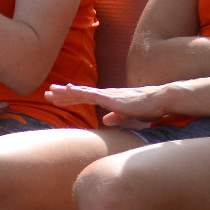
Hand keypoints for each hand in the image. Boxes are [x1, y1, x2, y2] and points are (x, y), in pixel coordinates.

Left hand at [45, 82, 169, 127]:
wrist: (161, 100)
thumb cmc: (148, 107)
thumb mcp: (129, 115)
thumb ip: (116, 117)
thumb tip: (105, 120)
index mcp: (109, 99)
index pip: (86, 98)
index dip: (71, 98)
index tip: (58, 99)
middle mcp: (106, 94)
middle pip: (80, 94)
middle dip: (63, 94)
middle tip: (47, 93)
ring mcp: (108, 95)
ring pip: (82, 92)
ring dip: (66, 92)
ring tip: (51, 91)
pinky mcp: (113, 98)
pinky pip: (92, 94)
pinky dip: (79, 91)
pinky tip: (68, 88)